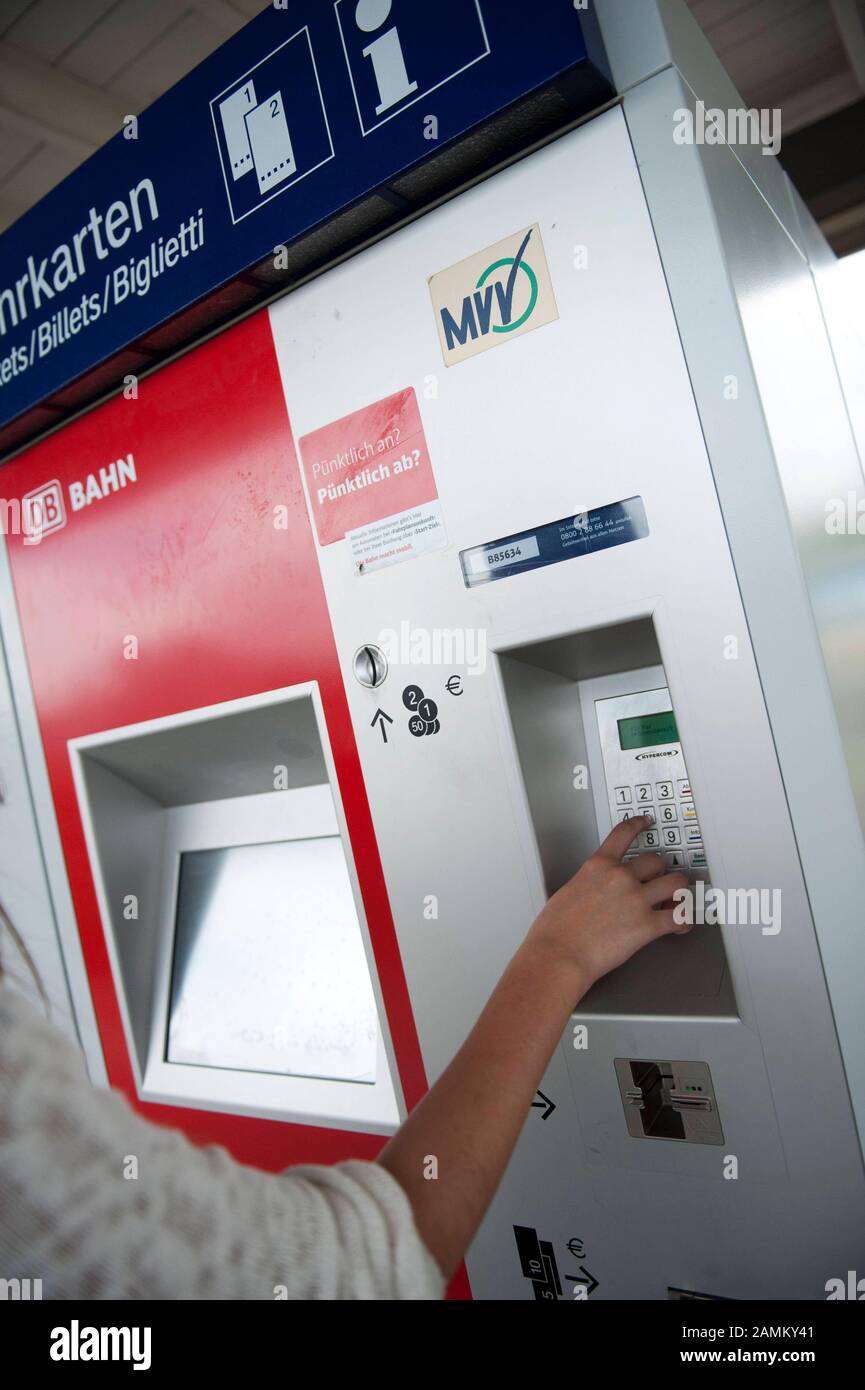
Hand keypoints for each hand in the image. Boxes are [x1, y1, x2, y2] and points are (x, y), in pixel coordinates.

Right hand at [526, 816, 691, 992]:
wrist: (558, 954)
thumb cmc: (556, 931)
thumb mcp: (569, 891)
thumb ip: (590, 884)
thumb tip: (597, 891)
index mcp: (598, 866)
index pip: (623, 834)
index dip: (638, 825)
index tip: (645, 822)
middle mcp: (620, 877)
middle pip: (656, 861)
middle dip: (659, 873)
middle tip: (656, 884)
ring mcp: (636, 899)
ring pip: (676, 883)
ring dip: (677, 893)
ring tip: (674, 902)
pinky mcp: (647, 925)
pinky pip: (680, 916)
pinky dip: (684, 920)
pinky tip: (680, 925)